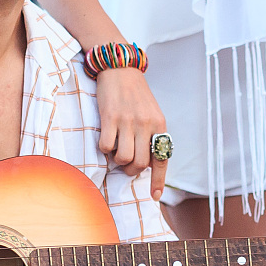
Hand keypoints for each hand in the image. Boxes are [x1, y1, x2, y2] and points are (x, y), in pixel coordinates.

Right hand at [95, 66, 167, 199]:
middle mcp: (146, 124)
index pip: (162, 158)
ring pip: (123, 158)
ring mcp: (128, 121)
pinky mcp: (110, 117)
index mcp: (159, 125)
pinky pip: (106, 146)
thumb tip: (147, 162)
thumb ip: (151, 135)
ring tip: (115, 149)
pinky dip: (104, 148)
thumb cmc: (135, 94)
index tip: (155, 196)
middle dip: (131, 171)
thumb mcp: (151, 113)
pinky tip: (105, 138)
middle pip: (140, 164)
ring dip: (117, 160)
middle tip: (125, 164)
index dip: (158, 180)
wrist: (120, 68)